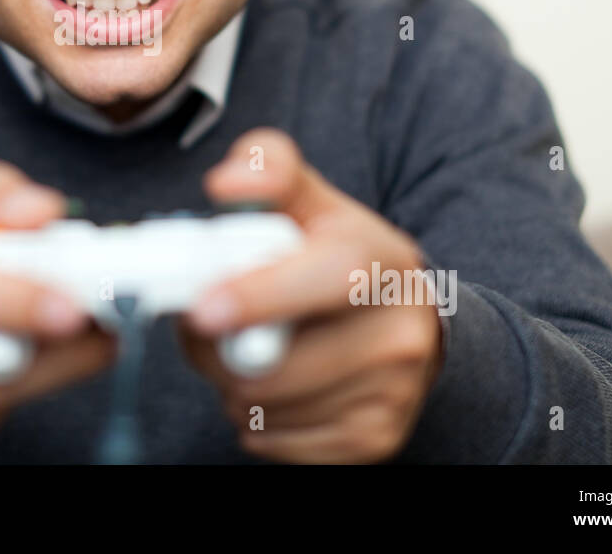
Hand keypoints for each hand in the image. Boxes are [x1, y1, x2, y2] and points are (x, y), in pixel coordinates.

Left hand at [180, 129, 444, 462]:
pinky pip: (278, 443)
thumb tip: (226, 183)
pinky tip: (276, 383)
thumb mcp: (308, 199)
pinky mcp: (376, 440)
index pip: (327, 279)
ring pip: (268, 408)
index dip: (260, 296)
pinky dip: (257, 420)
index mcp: (381, 261)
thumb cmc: (336, 252)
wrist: (409, 320)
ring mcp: (394, 392)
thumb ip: (266, 168)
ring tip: (249, 349)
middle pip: (279, 364)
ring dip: (232, 384)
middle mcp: (400, 331)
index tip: (203, 310)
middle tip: (207, 324)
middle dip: (218, 349)